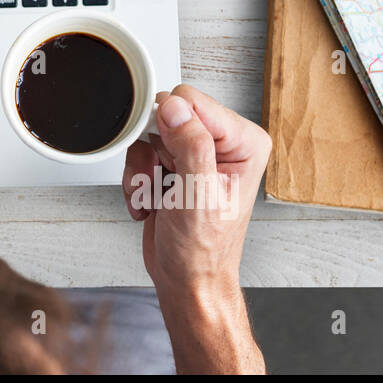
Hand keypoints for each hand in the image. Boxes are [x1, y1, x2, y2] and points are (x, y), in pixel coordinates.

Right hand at [122, 84, 269, 372]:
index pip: (193, 103)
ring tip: (155, 198)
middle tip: (161, 183)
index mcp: (244, 142)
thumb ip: (189, 144)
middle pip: (167, 116)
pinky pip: (141, 151)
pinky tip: (151, 201)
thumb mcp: (197, 195)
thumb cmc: (202, 250)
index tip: (168, 162)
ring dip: (142, 169)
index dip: (170, 129)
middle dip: (154, 152)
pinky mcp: (176, 164)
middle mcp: (224, 143)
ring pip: (149, 134)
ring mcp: (197, 153)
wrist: (187, 279)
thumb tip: (173, 106)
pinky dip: (137, 178)